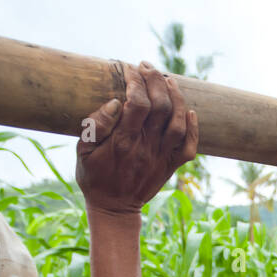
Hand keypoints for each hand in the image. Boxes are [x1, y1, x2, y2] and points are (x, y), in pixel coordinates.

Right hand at [77, 62, 198, 215]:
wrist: (114, 209)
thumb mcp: (83, 151)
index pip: (137, 104)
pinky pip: (189, 147)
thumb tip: (114, 102)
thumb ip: (96, 125)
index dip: (137, 82)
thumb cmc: (94, 178)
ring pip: (178, 123)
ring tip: (168, 80)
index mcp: (123, 142)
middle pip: (161, 107)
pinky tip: (190, 111)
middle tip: (148, 67)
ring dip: (177, 98)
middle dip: (156, 81)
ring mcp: (161, 157)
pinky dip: (193, 128)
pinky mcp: (171, 166)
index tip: (130, 69)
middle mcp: (146, 147)